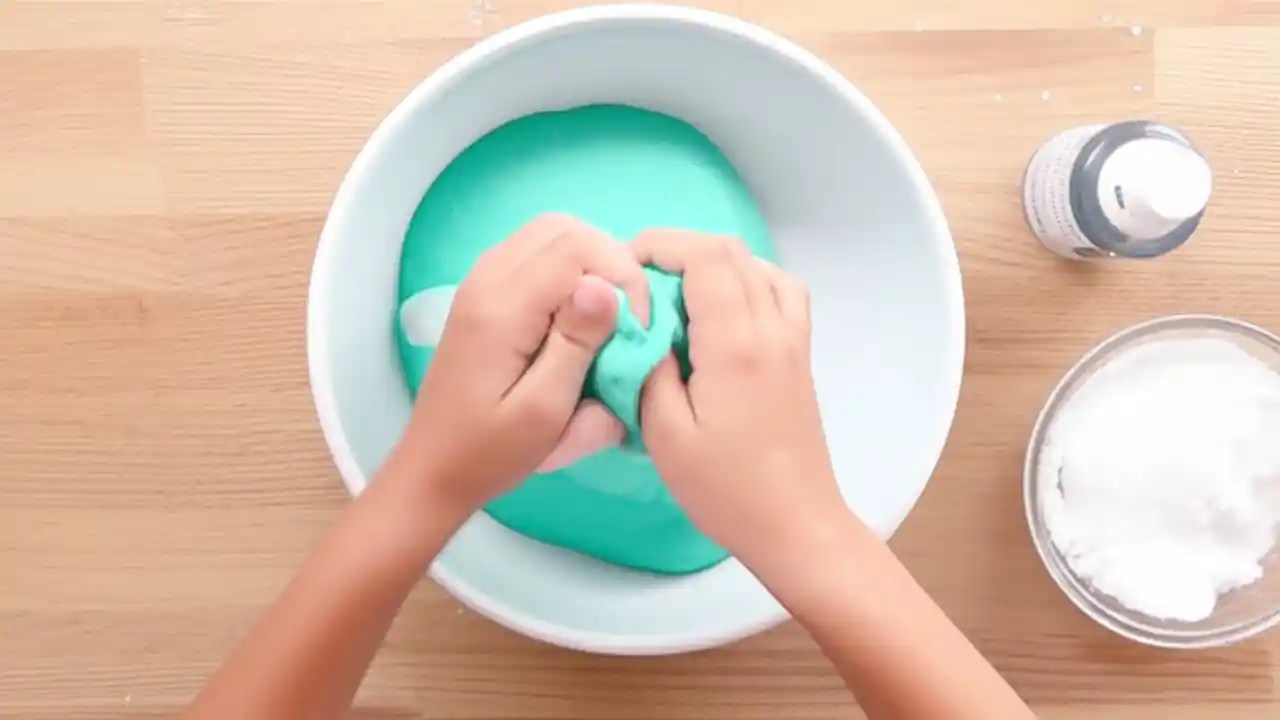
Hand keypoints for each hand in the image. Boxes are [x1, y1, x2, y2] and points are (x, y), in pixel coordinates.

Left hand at [389, 214, 648, 514]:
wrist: (433, 469)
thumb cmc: (492, 451)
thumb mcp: (544, 410)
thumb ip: (576, 343)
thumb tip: (605, 286)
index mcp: (502, 307)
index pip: (576, 247)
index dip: (621, 276)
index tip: (637, 327)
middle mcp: (486, 279)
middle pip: (563, 227)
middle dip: (609, 261)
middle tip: (627, 316)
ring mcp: (480, 281)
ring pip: (549, 233)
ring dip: (589, 262)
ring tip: (608, 314)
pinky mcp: (482, 292)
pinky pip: (533, 253)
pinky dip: (567, 268)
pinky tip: (578, 312)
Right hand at [635, 230, 845, 572]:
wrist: (795, 525)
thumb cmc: (725, 489)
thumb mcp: (666, 434)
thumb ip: (649, 370)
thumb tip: (642, 328)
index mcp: (735, 343)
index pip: (705, 257)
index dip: (661, 244)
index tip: (625, 265)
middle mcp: (771, 329)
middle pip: (731, 252)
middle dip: (680, 249)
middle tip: (640, 277)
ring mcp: (793, 341)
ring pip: (759, 266)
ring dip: (715, 263)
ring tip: (678, 291)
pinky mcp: (800, 358)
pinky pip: (782, 293)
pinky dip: (750, 280)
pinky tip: (724, 310)